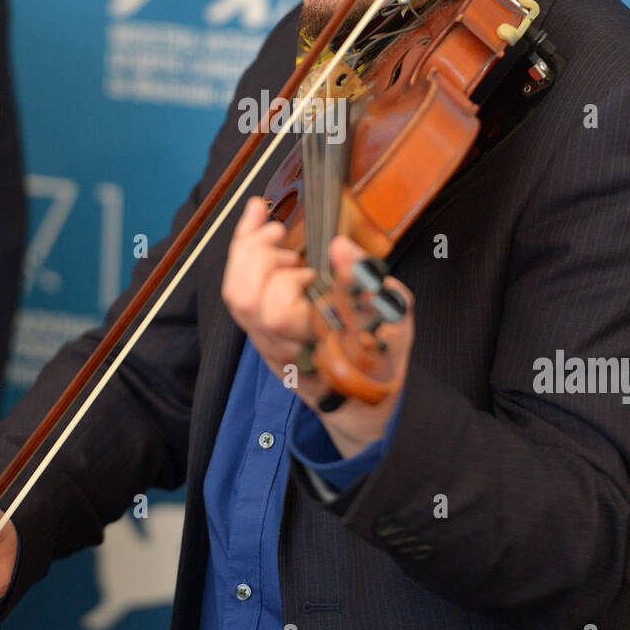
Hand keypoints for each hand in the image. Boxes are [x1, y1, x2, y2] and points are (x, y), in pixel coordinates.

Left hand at [222, 197, 413, 458]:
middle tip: (285, 238)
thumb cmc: (380, 358)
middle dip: (259, 258)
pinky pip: (236, 293)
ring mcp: (266, 343)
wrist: (360, 402)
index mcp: (315, 347)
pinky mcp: (257, 332)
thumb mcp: (394, 320)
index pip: (278, 313)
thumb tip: (339, 245)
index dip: (285, 281)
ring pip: (235, 296)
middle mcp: (283, 348)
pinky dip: (241, 254)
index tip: (313, 265)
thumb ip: (369, 283)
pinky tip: (258, 226)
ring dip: (247, 253)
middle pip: (246, 301)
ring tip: (275, 234)